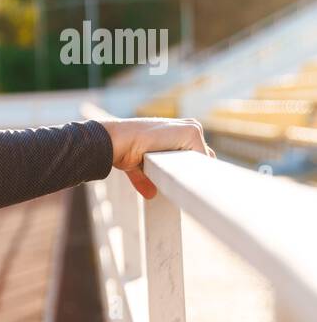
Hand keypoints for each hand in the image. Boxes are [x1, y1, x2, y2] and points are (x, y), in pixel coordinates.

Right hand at [100, 117, 215, 199]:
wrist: (115, 141)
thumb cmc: (122, 149)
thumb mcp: (139, 165)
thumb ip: (147, 178)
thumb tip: (151, 194)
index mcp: (179, 131)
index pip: (197, 156)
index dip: (192, 172)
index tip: (187, 186)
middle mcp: (189, 127)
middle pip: (205, 158)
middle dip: (196, 174)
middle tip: (186, 190)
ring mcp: (191, 128)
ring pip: (205, 159)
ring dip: (195, 173)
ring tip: (184, 187)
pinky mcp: (191, 132)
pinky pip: (202, 158)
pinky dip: (195, 171)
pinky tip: (185, 180)